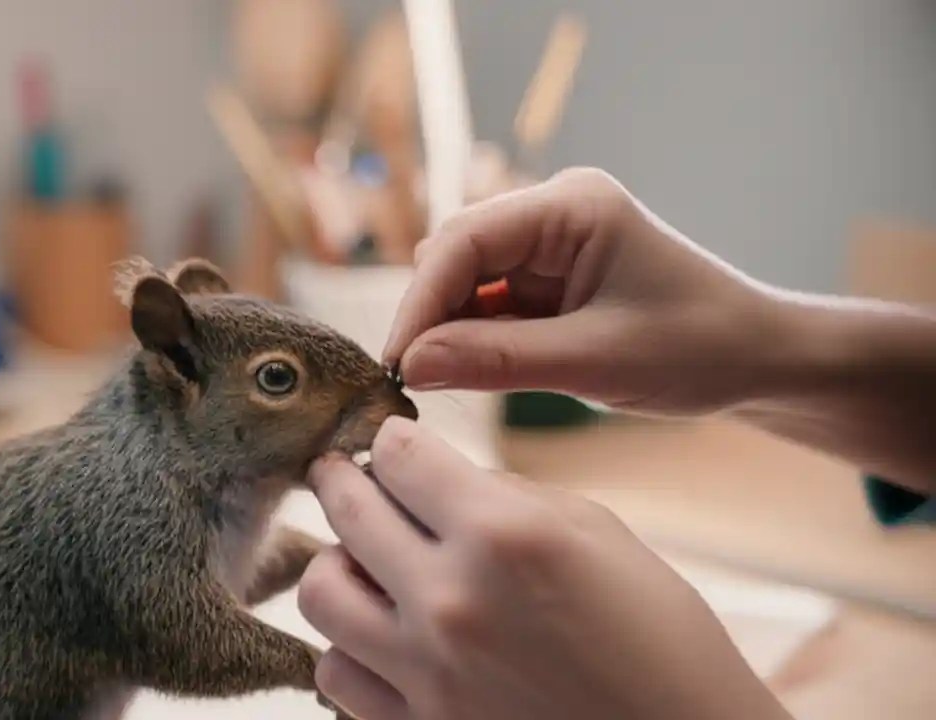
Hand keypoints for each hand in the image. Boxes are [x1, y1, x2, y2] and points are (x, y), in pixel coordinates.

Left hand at [299, 417, 790, 719]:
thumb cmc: (660, 640)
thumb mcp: (599, 535)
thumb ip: (505, 494)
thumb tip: (434, 473)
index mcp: (507, 536)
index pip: (398, 455)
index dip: (393, 440)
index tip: (394, 444)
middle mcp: (454, 600)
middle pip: (346, 510)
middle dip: (339, 479)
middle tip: (339, 474)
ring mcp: (429, 673)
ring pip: (320, 591)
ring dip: (336, 563)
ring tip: (362, 561)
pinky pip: (336, 671)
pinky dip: (349, 646)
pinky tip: (381, 635)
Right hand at [383, 167, 776, 414]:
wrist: (760, 361)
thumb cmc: (699, 350)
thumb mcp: (593, 362)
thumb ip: (496, 360)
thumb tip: (411, 365)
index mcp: (572, 207)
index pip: (465, 240)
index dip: (421, 300)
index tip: (397, 361)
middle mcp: (554, 213)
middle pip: (456, 255)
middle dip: (430, 316)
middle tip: (409, 383)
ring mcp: (549, 245)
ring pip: (465, 282)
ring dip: (448, 331)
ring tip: (435, 385)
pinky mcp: (549, 279)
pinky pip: (488, 304)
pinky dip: (471, 340)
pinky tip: (465, 374)